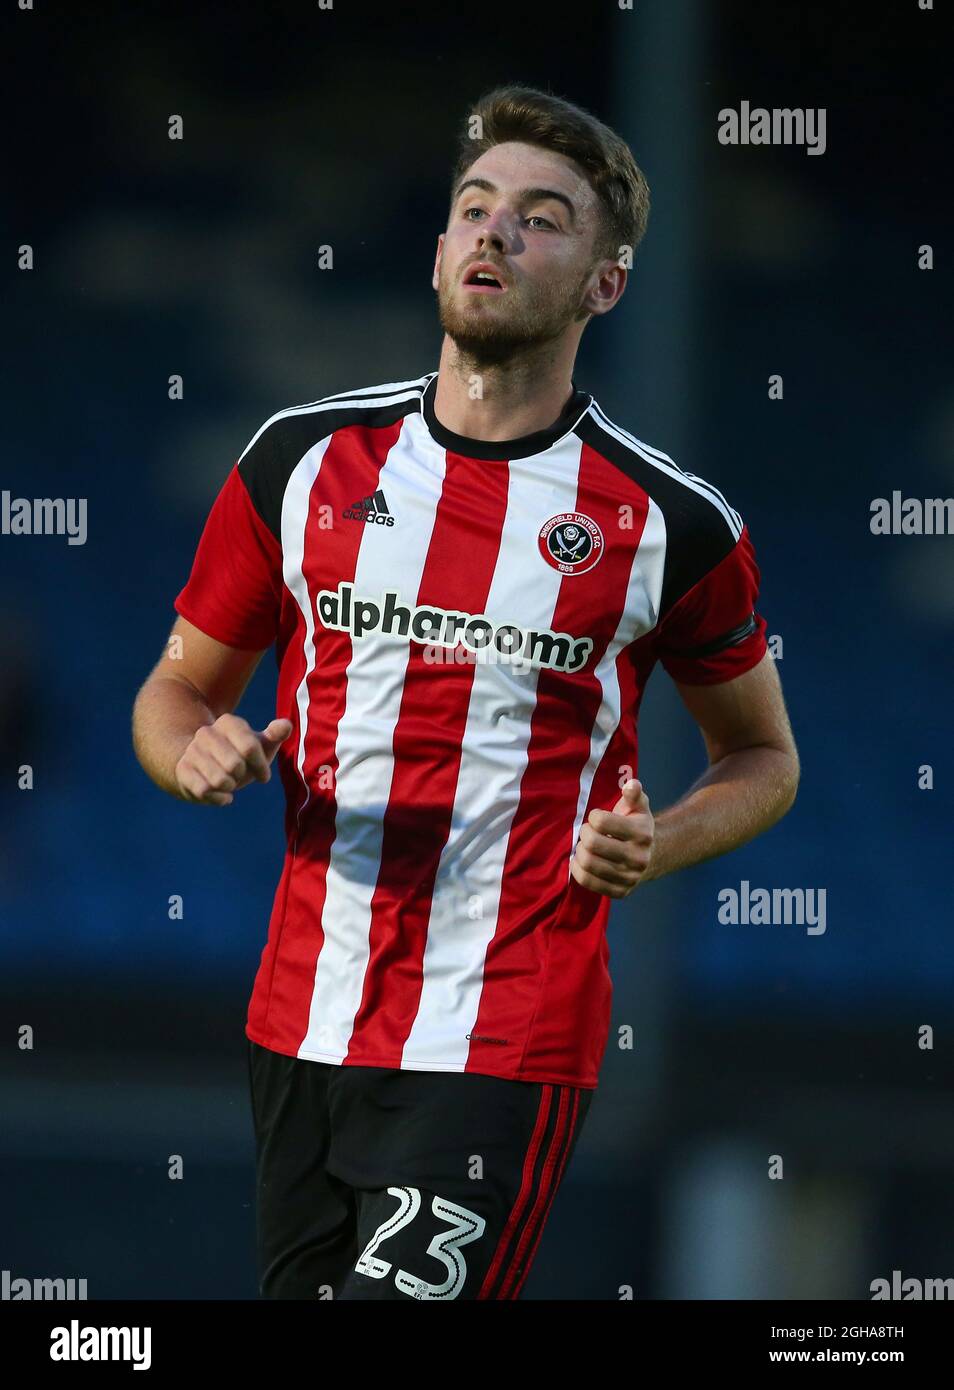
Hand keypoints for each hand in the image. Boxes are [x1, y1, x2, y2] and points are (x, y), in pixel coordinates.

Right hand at [174, 714, 292, 805]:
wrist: (202, 767)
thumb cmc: (238, 756)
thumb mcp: (259, 745)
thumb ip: (274, 735)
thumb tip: (287, 725)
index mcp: (228, 722)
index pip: (250, 747)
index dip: (261, 767)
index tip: (264, 776)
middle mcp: (206, 733)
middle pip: (234, 765)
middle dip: (242, 775)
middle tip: (240, 775)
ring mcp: (192, 751)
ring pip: (219, 779)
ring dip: (230, 786)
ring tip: (229, 781)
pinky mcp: (182, 770)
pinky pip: (205, 791)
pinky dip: (218, 797)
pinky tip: (220, 793)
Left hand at [570, 778, 654, 897]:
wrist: (651, 857)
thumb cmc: (636, 826)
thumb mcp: (638, 806)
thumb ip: (634, 793)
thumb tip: (632, 784)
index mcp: (642, 833)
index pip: (601, 822)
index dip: (593, 817)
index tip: (597, 818)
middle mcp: (638, 857)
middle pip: (592, 844)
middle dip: (583, 834)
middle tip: (586, 833)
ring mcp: (630, 877)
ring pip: (588, 864)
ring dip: (579, 852)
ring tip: (583, 847)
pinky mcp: (620, 892)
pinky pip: (588, 882)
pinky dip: (577, 870)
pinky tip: (579, 861)